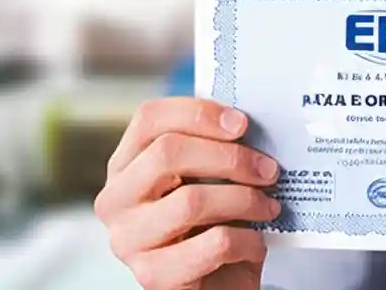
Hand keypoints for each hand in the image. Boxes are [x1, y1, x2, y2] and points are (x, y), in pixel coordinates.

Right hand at [94, 98, 281, 288]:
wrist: (214, 287)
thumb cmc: (211, 226)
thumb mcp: (208, 181)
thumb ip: (213, 150)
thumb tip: (247, 124)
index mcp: (125, 166)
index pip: (149, 118)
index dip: (198, 113)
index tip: (243, 124)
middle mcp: (116, 200)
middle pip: (167, 153)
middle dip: (229, 157)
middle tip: (268, 169)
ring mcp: (128, 240)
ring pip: (191, 201)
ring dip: (244, 200)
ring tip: (269, 206)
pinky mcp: (152, 276)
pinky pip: (211, 245)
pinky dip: (246, 240)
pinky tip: (256, 242)